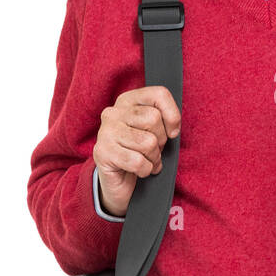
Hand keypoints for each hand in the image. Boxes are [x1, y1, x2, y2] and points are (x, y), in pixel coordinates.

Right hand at [93, 86, 180, 216]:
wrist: (118, 182)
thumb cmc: (139, 152)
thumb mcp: (153, 131)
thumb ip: (163, 120)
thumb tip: (173, 128)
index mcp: (127, 101)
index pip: (159, 94)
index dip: (172, 115)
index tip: (172, 132)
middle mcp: (113, 112)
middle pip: (153, 119)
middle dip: (161, 140)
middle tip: (153, 150)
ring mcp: (105, 132)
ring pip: (148, 142)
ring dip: (153, 158)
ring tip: (146, 161)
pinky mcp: (102, 153)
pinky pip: (137, 161)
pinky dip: (145, 170)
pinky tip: (138, 170)